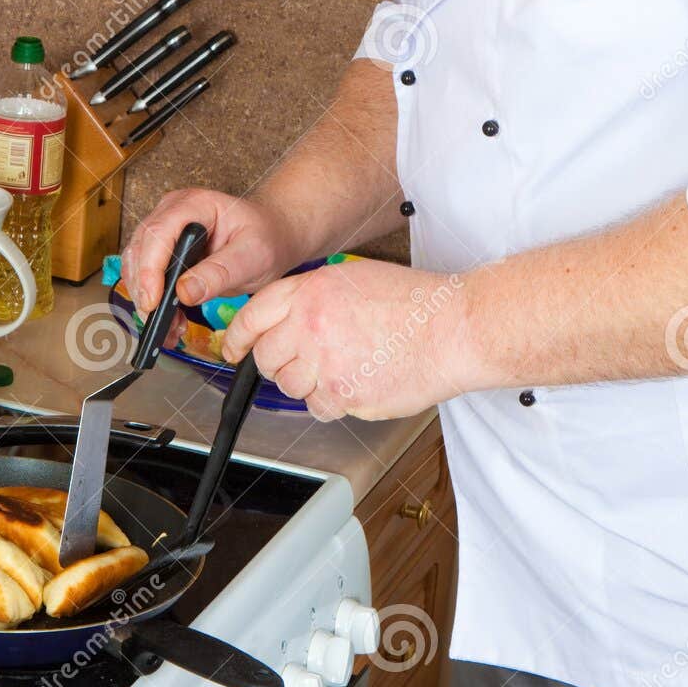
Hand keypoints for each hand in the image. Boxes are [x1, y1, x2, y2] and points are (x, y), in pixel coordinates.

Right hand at [122, 189, 301, 315]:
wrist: (272, 238)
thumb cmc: (265, 238)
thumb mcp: (252, 256)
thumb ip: (220, 273)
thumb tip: (184, 292)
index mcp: (194, 204)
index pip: (158, 232)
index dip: (150, 268)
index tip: (153, 301)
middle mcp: (172, 213)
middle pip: (140, 249)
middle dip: (144, 289)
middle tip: (159, 321)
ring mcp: (166, 231)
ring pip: (137, 265)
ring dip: (147, 299)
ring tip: (171, 327)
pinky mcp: (165, 251)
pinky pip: (147, 276)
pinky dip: (155, 302)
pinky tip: (172, 322)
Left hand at [220, 260, 464, 421]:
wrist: (453, 328)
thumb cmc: (416, 303)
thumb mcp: (354, 278)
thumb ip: (314, 297)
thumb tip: (288, 319)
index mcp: (310, 291)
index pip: (253, 314)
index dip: (238, 335)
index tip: (234, 348)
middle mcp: (310, 324)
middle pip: (266, 357)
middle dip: (277, 365)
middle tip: (301, 364)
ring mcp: (324, 361)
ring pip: (289, 386)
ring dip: (308, 385)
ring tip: (340, 371)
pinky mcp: (343, 393)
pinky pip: (318, 408)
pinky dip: (332, 403)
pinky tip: (356, 385)